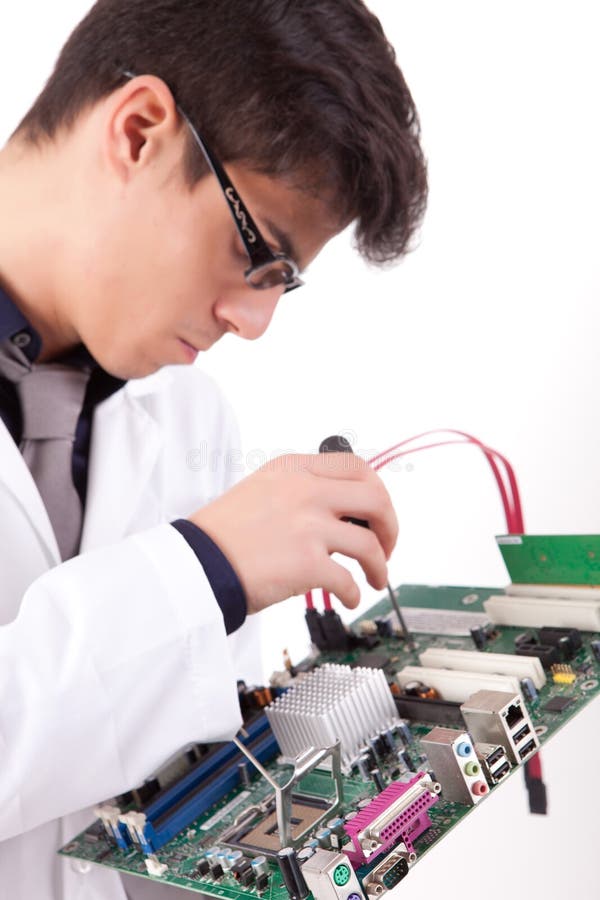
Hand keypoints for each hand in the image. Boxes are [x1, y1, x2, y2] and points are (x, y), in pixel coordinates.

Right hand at [189, 452, 397, 613]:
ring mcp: (309, 525)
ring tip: (374, 578)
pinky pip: (349, 579)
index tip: (376, 513)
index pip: (356, 467)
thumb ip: (299, 492)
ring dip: (379, 565)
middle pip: (375, 499)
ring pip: (370, 544)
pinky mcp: (308, 562)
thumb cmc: (222, 534)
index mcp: (294, 469)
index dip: (376, 491)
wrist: (194, 563)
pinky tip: (346, 598)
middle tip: (386, 545)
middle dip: (390, 526)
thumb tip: (341, 514)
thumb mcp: (260, 490)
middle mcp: (306, 491)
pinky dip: (354, 593)